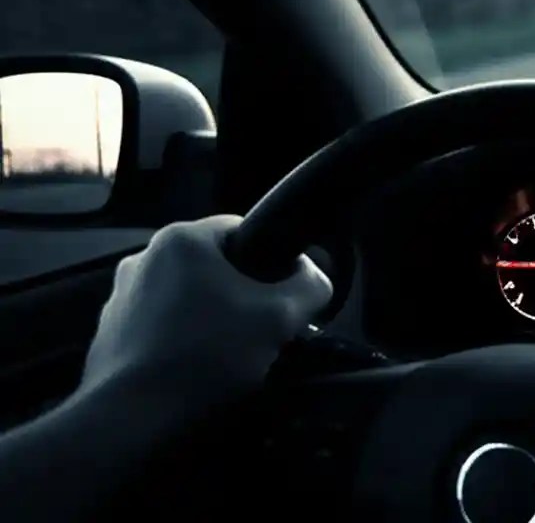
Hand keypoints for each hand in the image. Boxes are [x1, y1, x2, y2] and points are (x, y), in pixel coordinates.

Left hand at [82, 215, 331, 411]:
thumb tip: (311, 278)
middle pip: (213, 267)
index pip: (244, 230)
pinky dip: (180, 341)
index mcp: (182, 239)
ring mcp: (119, 297)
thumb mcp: (281, 318)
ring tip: (230, 356)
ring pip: (186, 298)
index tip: (286, 298)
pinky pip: (159, 327)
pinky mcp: (108, 333)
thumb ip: (309, 286)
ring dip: (210, 318)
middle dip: (241, 295)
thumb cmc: (208, 356)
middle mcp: (143, 257)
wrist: (134, 420)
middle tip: (264, 331)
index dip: (275, 263)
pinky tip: (195, 371)